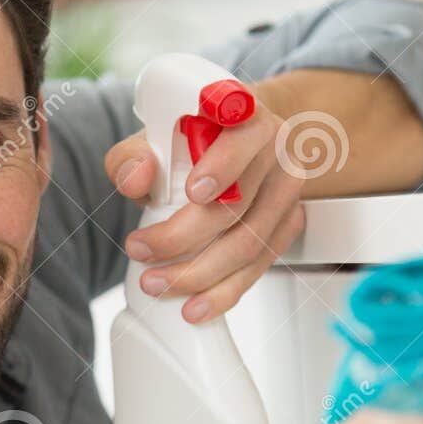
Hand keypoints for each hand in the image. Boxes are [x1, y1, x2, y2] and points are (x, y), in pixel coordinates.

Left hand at [104, 90, 305, 322]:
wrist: (237, 141)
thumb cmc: (194, 139)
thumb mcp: (155, 138)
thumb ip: (133, 156)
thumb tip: (134, 180)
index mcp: (247, 117)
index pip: (242, 141)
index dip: (222, 167)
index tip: (192, 193)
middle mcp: (276, 152)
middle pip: (238, 206)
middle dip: (184, 238)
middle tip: (141, 251)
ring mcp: (287, 191)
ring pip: (250, 244)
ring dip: (200, 274)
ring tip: (157, 284)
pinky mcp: (289, 224)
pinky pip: (260, 266)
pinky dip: (225, 292)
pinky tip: (196, 306)